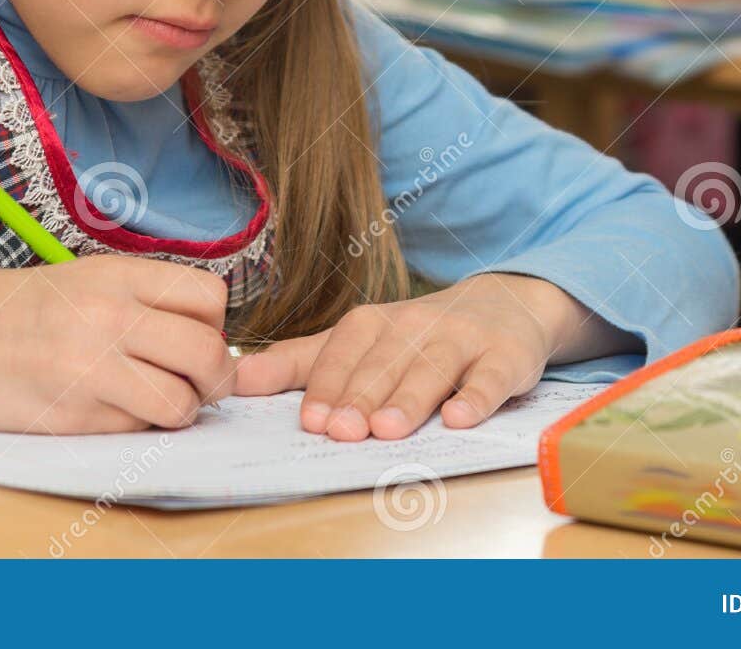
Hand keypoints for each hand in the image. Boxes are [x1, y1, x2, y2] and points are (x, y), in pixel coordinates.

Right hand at [0, 256, 236, 433]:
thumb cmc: (4, 311)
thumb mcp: (78, 279)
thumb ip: (138, 300)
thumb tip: (200, 333)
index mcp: (115, 275)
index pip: (210, 297)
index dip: (215, 325)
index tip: (199, 338)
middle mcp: (110, 316)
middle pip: (208, 353)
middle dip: (216, 379)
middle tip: (200, 386)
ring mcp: (92, 368)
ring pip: (182, 403)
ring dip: (180, 411)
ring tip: (155, 405)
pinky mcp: (73, 417)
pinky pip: (136, 431)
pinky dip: (136, 429)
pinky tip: (109, 413)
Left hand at [234, 273, 627, 441]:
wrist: (505, 307)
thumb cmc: (418, 336)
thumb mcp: (358, 342)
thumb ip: (299, 364)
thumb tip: (235, 380)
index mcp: (373, 323)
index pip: (344, 352)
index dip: (328, 386)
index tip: (311, 420)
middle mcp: (415, 325)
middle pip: (385, 363)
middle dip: (362, 397)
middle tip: (342, 432)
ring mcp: (462, 340)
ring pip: (432, 368)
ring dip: (409, 399)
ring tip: (388, 430)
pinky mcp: (505, 357)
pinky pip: (491, 378)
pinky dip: (476, 397)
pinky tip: (459, 418)